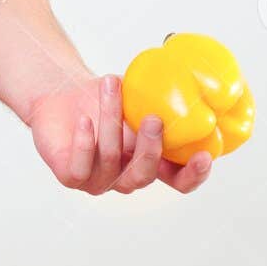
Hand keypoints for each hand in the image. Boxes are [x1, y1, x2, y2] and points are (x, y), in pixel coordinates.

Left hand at [28, 74, 213, 195]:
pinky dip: (85, 141)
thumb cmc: (103, 97)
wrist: (61, 92)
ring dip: (112, 119)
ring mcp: (99, 181)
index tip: (204, 155)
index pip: (179, 181)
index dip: (193, 174)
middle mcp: (126, 177)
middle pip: (144, 176)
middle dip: (151, 147)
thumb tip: (193, 84)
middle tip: (154, 118)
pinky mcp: (70, 177)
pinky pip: (81, 166)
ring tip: (111, 85)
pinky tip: (84, 119)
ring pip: (112, 159)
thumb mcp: (137, 97)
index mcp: (150, 162)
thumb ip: (162, 99)